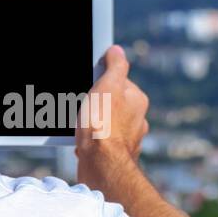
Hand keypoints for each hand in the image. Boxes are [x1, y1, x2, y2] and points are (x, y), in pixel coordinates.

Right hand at [76, 45, 148, 186]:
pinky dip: (90, 141)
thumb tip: (117, 51)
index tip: (90, 85)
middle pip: (112, 102)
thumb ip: (115, 66)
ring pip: (105, 123)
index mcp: (137, 101)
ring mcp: (127, 139)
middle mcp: (137, 120)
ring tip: (80, 126)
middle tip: (82, 106)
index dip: (102, 81)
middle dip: (96, 104)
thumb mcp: (108, 85)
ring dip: (92, 124)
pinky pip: (100, 142)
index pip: (119, 81)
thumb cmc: (103, 125)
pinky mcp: (115, 155)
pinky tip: (82, 142)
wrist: (101, 165)